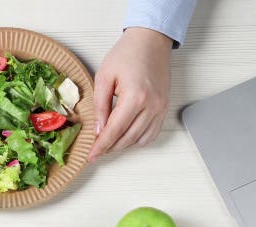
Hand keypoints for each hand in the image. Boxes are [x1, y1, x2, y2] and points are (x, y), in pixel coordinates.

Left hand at [89, 27, 172, 160]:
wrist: (151, 40)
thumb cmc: (127, 54)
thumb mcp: (104, 77)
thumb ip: (100, 106)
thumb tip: (98, 130)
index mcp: (135, 97)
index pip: (114, 130)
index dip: (101, 146)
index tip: (91, 156)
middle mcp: (151, 105)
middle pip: (127, 139)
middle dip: (110, 148)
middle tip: (96, 150)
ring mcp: (160, 108)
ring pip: (140, 140)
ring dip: (123, 145)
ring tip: (109, 142)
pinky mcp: (164, 108)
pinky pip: (152, 134)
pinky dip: (138, 140)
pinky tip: (126, 136)